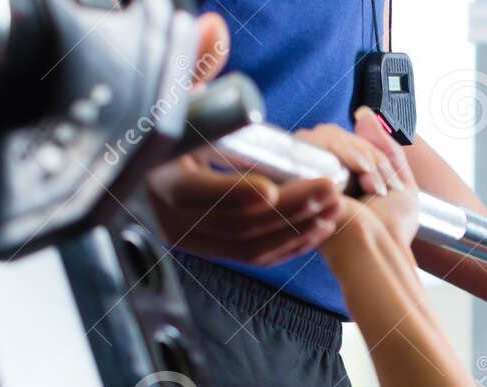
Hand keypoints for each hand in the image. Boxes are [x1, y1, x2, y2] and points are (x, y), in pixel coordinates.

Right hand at [144, 14, 366, 265]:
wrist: (152, 155)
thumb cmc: (167, 120)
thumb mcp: (176, 89)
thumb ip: (195, 61)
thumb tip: (214, 31)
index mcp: (159, 178)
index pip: (195, 194)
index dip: (233, 193)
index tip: (270, 187)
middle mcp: (175, 217)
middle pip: (237, 225)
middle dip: (289, 208)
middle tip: (327, 187)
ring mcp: (198, 239)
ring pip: (253, 246)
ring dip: (299, 227)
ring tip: (334, 203)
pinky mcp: (218, 248)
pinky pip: (259, 255)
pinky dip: (291, 243)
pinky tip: (320, 225)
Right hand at [297, 108, 419, 248]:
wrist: (378, 248)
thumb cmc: (390, 229)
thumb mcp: (401, 184)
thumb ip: (386, 148)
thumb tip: (364, 114)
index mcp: (341, 175)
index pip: (347, 140)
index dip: (372, 153)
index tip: (391, 184)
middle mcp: (322, 173)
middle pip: (338, 134)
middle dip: (370, 155)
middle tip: (381, 187)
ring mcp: (308, 172)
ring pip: (328, 135)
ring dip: (360, 157)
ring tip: (373, 188)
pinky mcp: (298, 172)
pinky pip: (316, 141)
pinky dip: (346, 155)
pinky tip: (357, 183)